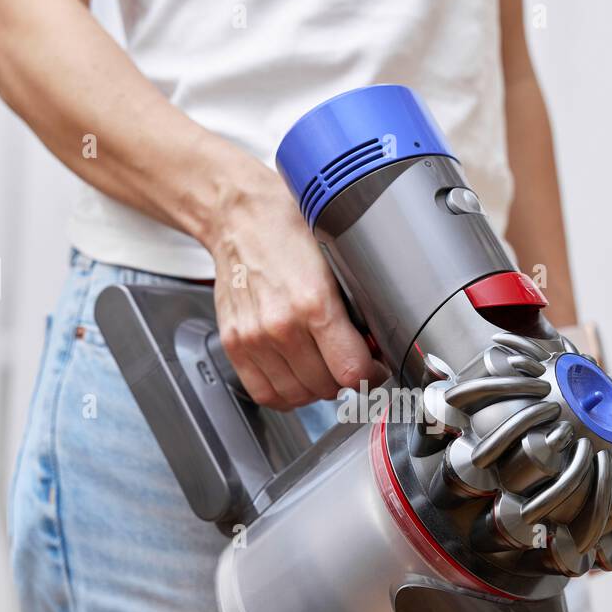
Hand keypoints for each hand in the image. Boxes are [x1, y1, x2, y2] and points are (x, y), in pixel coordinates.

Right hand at [203, 153, 381, 409]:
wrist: (239, 215)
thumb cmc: (289, 227)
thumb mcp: (338, 256)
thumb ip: (358, 302)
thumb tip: (377, 339)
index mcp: (314, 303)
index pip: (352, 371)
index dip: (371, 374)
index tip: (373, 365)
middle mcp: (280, 326)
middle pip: (326, 388)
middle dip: (345, 379)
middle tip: (349, 361)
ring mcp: (253, 339)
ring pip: (297, 396)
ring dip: (316, 389)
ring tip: (323, 367)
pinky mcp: (234, 344)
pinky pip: (264, 392)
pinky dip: (285, 393)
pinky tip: (296, 376)